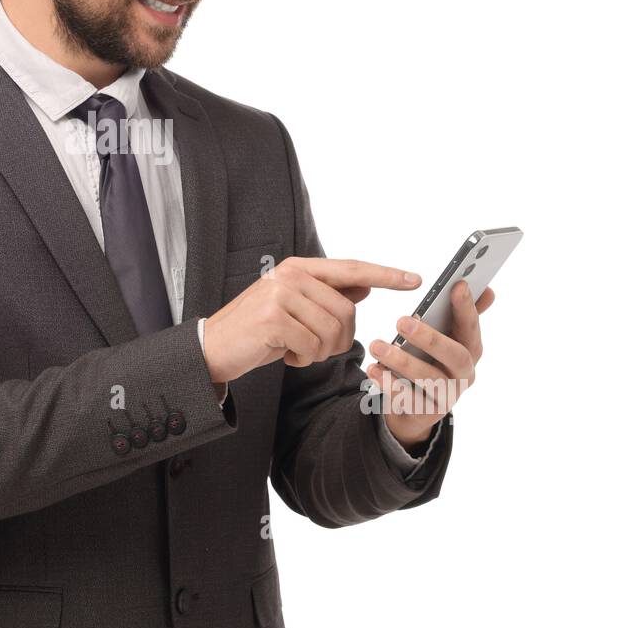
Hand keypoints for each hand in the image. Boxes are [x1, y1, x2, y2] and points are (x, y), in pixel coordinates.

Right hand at [202, 257, 421, 383]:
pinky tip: (285, 355)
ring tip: (295, 350)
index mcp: (297, 268)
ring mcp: (280, 295)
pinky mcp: (273, 319)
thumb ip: (326, 295)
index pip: (351, 268)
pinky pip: (312, 345)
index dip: (385, 274)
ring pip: (332, 330)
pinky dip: (304, 358)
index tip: (414, 278)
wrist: (212, 348)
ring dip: (319, 351)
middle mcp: (289, 275)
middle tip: (313, 348)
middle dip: (337, 339)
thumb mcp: (293, 309)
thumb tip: (364, 286)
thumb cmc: (256, 331)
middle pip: (346, 311)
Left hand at [367, 281, 495, 446]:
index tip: (456, 285)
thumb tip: (487, 290)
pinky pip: (408, 399)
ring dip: (402, 361)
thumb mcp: (445, 340)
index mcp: (470, 352)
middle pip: (455, 356)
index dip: (467, 308)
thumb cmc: (430, 362)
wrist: (415, 409)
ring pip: (429, 380)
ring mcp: (447, 397)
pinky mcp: (425, 413)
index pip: (472, 329)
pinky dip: (389, 384)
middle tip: (401, 321)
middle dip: (430, 338)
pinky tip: (373, 369)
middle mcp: (464, 375)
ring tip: (376, 346)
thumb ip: (461, 316)